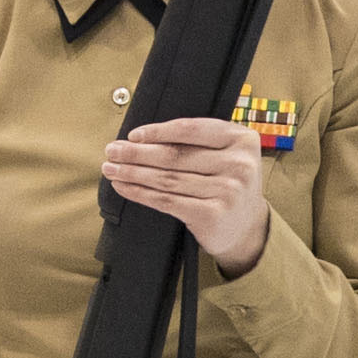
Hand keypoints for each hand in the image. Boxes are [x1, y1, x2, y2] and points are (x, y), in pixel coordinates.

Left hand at [100, 116, 272, 275]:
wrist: (247, 228)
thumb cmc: (227, 185)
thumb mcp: (225, 156)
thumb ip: (198, 143)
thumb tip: (140, 138)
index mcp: (242, 139)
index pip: (192, 129)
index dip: (158, 131)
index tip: (133, 135)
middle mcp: (238, 164)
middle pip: (175, 155)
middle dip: (137, 153)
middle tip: (112, 150)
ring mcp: (227, 190)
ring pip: (167, 178)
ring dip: (133, 173)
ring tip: (111, 169)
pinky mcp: (213, 214)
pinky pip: (167, 200)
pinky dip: (141, 193)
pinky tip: (124, 187)